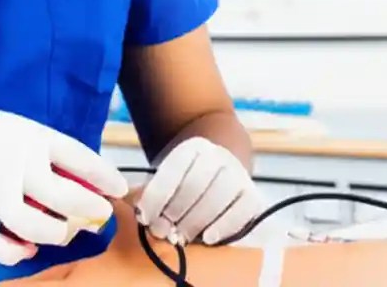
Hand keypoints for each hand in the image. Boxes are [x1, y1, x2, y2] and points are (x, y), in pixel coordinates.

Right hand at [0, 104, 128, 265]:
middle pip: (66, 196)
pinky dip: (15, 252)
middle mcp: (15, 164)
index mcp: (30, 137)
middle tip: (98, 217)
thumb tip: (81, 178)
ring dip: (56, 234)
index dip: (105, 176)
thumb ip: (42, 151)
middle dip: (90, 211)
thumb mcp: (13, 129)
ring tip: (63, 232)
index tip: (120, 189)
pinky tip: (26, 249)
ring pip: (36, 225)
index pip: (80, 157)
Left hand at [135, 137, 264, 244]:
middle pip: (194, 185)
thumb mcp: (168, 176)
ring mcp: (239, 174)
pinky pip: (241, 212)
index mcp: (193, 148)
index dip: (156, 196)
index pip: (173, 169)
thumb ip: (151, 192)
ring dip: (195, 222)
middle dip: (174, 212)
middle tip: (162, 231)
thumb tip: (134, 208)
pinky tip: (207, 238)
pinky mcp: (253, 195)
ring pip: (217, 198)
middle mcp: (218, 156)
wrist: (225, 168)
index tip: (144, 217)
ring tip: (180, 237)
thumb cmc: (187, 180)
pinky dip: (223, 226)